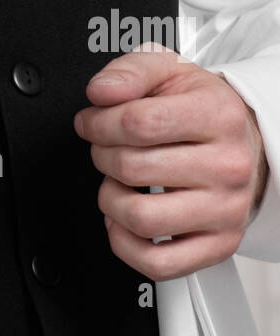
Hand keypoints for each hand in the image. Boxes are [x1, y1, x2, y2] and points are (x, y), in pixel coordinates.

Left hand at [73, 45, 268, 280]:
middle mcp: (227, 166)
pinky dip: (125, 245)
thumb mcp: (169, 71)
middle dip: (101, 155)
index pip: (139, 122)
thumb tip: (101, 92)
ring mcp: (224, 210)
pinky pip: (159, 264)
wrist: (244, 140)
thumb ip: (130, 71)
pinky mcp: (218, 244)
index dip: (99, 122)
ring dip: (109, 199)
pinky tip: (123, 220)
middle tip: (104, 148)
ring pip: (142, 218)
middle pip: (134, 168)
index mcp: (217, 116)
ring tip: (115, 182)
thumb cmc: (203, 108)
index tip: (91, 122)